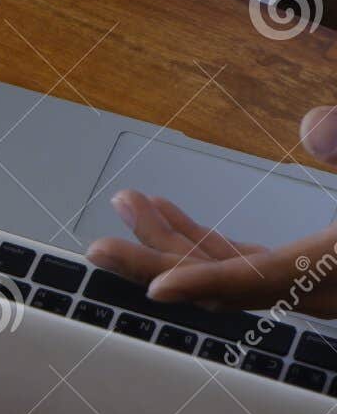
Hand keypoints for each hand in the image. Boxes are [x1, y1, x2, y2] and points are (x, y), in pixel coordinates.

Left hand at [85, 106, 336, 312]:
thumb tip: (311, 125)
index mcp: (335, 265)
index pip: (262, 279)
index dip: (207, 283)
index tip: (158, 288)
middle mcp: (318, 286)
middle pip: (223, 287)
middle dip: (158, 263)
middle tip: (99, 249)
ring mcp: (310, 282)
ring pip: (226, 272)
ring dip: (171, 240)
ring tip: (127, 204)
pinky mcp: (304, 270)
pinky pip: (240, 263)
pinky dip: (200, 240)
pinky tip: (165, 211)